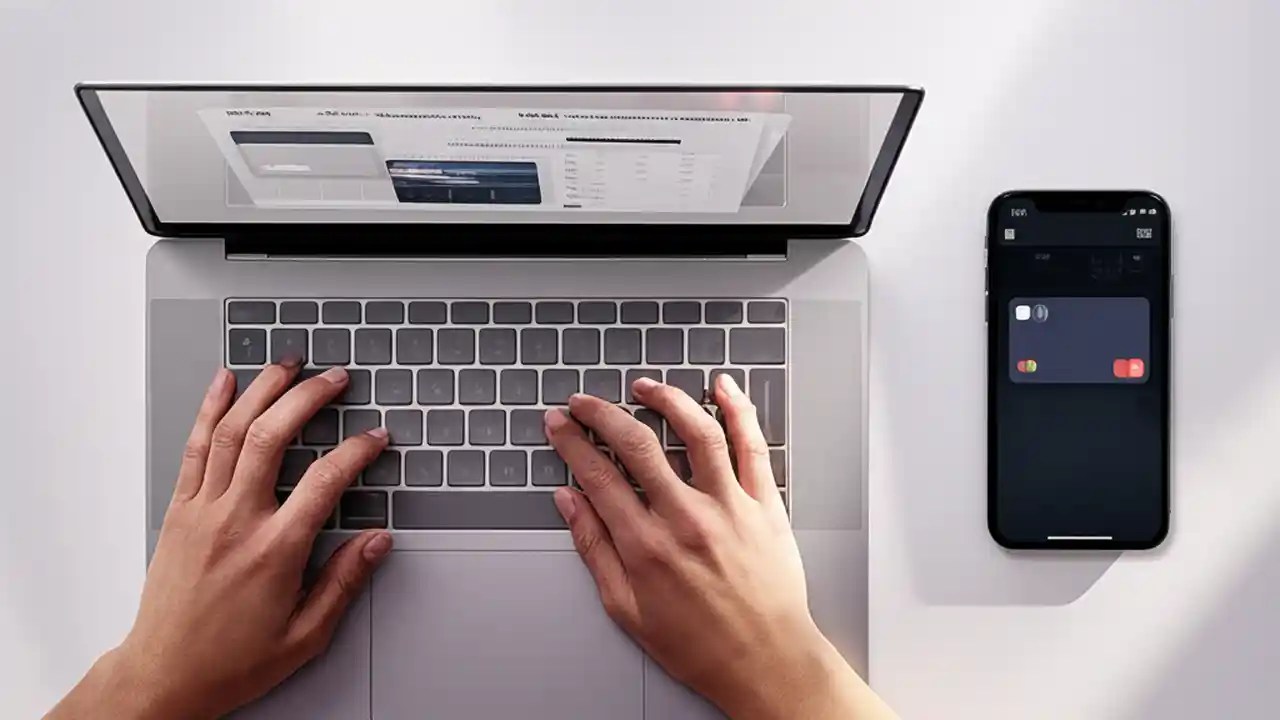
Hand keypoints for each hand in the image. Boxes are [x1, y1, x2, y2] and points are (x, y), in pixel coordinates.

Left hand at [48, 364, 392, 719]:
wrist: (164, 676)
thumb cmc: (231, 661)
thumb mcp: (305, 635)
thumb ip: (345, 582)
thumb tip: (377, 541)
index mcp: (273, 552)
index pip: (324, 481)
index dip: (356, 451)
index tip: (376, 437)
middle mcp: (235, 522)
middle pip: (271, 437)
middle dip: (308, 398)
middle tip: (335, 378)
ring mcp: (201, 512)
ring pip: (230, 432)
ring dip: (262, 390)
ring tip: (288, 365)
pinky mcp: (178, 511)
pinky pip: (195, 448)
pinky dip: (210, 409)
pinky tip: (225, 383)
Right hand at [546, 374, 895, 719]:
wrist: (765, 662)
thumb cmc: (700, 644)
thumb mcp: (626, 609)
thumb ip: (594, 549)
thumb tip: (569, 503)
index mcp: (647, 547)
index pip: (597, 476)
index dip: (571, 443)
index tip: (559, 425)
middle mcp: (687, 520)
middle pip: (637, 445)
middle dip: (602, 414)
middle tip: (585, 402)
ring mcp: (730, 508)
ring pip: (696, 433)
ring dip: (666, 400)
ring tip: (644, 388)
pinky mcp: (764, 505)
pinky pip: (752, 446)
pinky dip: (738, 410)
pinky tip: (723, 388)